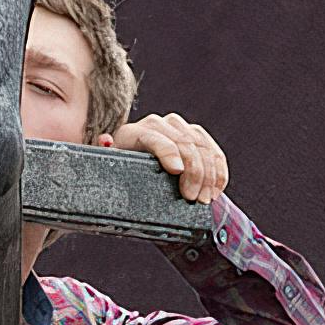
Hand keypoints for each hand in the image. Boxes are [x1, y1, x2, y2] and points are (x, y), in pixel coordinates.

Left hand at [107, 113, 227, 203]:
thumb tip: (105, 140)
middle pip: (183, 142)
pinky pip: (213, 151)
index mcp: (132, 133)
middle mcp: (156, 124)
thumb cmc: (119, 176)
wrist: (132, 171)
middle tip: (194, 199)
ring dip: (209, 174)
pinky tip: (217, 189)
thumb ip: (106, 157)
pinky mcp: (196, 136)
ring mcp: (178, 128)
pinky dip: (218, 171)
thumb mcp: (110, 172)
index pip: (154, 137)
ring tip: (206, 199)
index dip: (168, 152)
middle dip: (193, 172)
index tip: (177, 171)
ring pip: (201, 146)